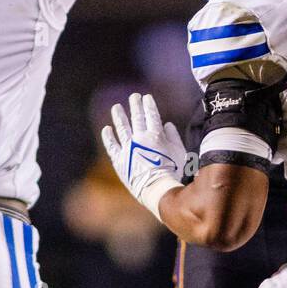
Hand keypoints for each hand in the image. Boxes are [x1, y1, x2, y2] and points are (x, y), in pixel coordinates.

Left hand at [100, 92, 186, 219]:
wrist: (158, 190)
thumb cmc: (173, 173)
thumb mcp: (180, 153)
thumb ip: (173, 137)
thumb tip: (168, 124)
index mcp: (155, 135)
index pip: (151, 115)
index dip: (149, 105)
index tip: (146, 97)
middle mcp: (140, 138)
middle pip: (137, 118)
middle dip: (135, 105)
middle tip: (134, 96)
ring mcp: (128, 148)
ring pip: (122, 128)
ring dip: (119, 116)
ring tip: (116, 107)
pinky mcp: (119, 160)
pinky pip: (112, 145)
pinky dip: (109, 137)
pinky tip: (107, 129)